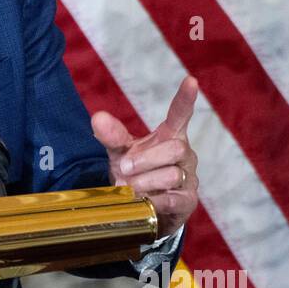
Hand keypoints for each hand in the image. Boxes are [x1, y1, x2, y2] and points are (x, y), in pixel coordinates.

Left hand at [90, 75, 198, 238]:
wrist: (143, 206)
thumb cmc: (136, 172)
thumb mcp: (121, 152)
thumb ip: (112, 136)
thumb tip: (97, 118)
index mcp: (169, 136)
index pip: (180, 114)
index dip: (186, 99)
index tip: (191, 80)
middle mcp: (184, 153)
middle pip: (175, 148)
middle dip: (146, 159)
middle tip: (123, 168)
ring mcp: (189, 177)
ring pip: (173, 174)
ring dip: (145, 182)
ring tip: (128, 187)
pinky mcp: (188, 201)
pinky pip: (176, 199)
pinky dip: (156, 200)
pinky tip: (144, 201)